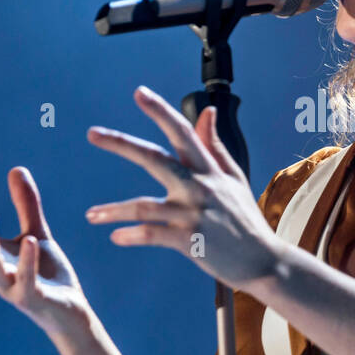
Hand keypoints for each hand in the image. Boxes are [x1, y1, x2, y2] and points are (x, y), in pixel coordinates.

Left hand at [85, 86, 280, 292]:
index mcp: (209, 170)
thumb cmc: (245, 220)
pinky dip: (130, 235)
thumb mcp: (234, 178)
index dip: (160, 111)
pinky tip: (116, 237)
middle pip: (153, 158)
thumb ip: (215, 146)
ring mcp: (192, 214)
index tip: (140, 93)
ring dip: (112, 210)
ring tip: (90, 214)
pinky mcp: (188, 240)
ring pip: (142, 206)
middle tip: (93, 133)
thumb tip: (208, 113)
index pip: (182, 132)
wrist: (263, 261)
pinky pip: (150, 234)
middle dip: (121, 144)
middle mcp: (199, 187)